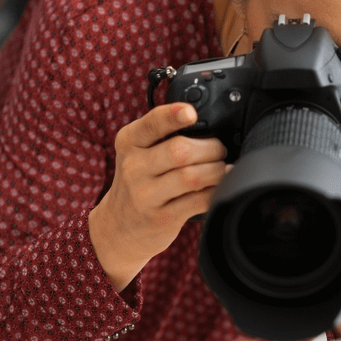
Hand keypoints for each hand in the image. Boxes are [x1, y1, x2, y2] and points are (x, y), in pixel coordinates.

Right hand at [89, 103, 229, 291]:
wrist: (119, 226)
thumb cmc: (139, 181)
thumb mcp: (138, 152)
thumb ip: (162, 136)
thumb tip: (208, 124)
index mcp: (129, 142)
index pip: (152, 124)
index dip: (173, 116)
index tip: (191, 113)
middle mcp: (133, 167)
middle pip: (181, 151)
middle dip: (212, 148)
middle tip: (220, 150)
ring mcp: (146, 195)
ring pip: (192, 177)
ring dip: (217, 170)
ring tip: (221, 168)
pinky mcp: (162, 217)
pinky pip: (199, 200)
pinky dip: (216, 190)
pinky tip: (219, 186)